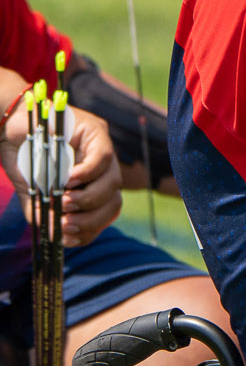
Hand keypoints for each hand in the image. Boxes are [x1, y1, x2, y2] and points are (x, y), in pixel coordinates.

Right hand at [2, 98, 121, 247]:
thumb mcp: (36, 193)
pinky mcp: (96, 131)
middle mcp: (104, 168)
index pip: (106, 211)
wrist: (9, 129)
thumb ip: (47, 213)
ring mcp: (103, 148)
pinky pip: (102, 157)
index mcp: (94, 184)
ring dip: (88, 199)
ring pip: (112, 182)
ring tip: (64, 202)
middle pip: (114, 199)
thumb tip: (56, 236)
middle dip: (90, 218)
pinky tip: (68, 181)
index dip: (92, 228)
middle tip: (65, 222)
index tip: (67, 236)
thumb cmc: (24, 160)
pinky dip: (87, 174)